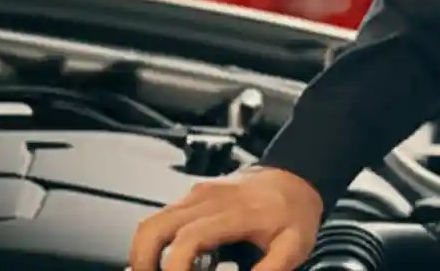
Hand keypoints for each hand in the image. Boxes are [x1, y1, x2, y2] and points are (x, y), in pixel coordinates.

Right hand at [128, 166, 322, 270]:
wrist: (295, 177)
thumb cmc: (294, 211)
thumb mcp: (293, 245)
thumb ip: (270, 270)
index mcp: (235, 211)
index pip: (190, 237)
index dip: (176, 267)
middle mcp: (210, 198)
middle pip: (156, 227)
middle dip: (143, 261)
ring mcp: (198, 194)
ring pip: (152, 221)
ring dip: (144, 252)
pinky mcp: (193, 196)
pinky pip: (162, 218)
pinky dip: (155, 243)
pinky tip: (168, 263)